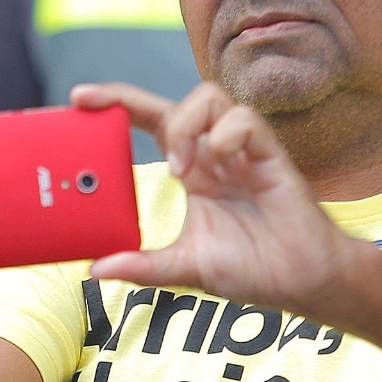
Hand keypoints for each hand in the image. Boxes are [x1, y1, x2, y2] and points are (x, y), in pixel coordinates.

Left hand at [73, 82, 363, 313]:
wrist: (302, 284)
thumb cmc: (252, 269)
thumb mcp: (185, 267)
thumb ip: (142, 265)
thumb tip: (95, 269)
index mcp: (193, 170)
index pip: (151, 120)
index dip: (118, 102)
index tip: (78, 97)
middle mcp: (215, 154)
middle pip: (180, 99)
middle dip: (150, 111)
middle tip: (157, 161)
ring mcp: (243, 152)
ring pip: (211, 97)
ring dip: (188, 125)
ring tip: (185, 169)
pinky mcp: (271, 157)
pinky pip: (246, 120)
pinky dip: (227, 134)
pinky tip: (221, 162)